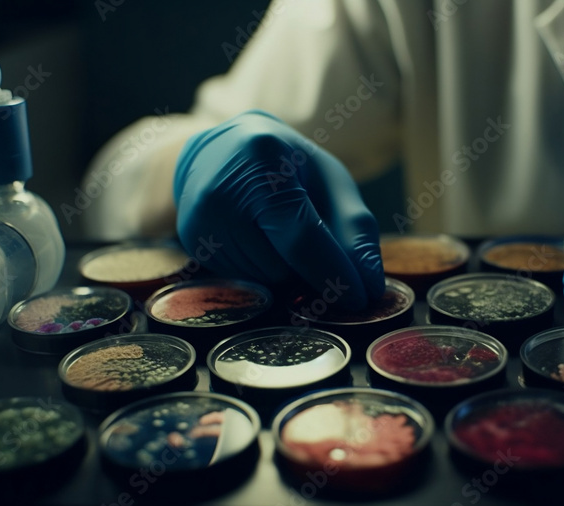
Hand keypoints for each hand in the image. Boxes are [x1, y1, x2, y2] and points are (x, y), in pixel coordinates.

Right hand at [174, 110, 383, 308]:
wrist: (220, 149)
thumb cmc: (287, 164)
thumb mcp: (330, 181)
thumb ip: (355, 230)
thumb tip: (371, 285)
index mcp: (264, 162)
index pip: (302, 236)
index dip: (333, 273)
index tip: (359, 298)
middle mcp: (222, 191)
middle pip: (282, 267)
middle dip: (309, 270)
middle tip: (312, 240)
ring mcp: (200, 218)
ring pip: (264, 281)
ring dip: (285, 271)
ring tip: (279, 232)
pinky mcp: (193, 240)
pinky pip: (243, 282)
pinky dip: (262, 270)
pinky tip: (258, 238)